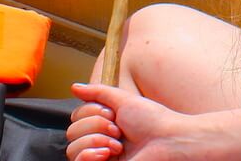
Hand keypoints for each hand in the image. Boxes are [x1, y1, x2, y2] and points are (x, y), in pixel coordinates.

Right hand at [67, 83, 206, 160]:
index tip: (113, 114)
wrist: (168, 141)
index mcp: (104, 124)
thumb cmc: (152, 121)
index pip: (76, 117)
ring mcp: (100, 157)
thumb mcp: (123, 100)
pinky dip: (89, 154)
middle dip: (95, 126)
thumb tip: (74, 87)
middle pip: (72, 131)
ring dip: (94, 141)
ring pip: (72, 147)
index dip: (91, 112)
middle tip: (118, 130)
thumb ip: (98, 93)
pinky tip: (108, 154)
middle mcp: (99, 140)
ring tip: (117, 144)